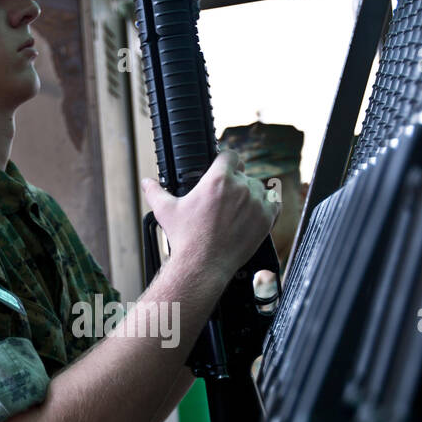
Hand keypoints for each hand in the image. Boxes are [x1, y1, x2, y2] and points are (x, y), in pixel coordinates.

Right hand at [142, 152, 280, 286]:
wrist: (203, 265)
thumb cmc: (185, 238)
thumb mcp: (165, 211)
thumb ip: (156, 192)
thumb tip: (146, 183)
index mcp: (218, 179)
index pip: (231, 155)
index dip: (227, 161)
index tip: (225, 169)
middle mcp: (240, 187)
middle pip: (244, 174)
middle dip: (236, 183)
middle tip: (226, 199)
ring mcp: (256, 203)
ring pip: (259, 188)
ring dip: (252, 195)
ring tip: (239, 209)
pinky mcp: (266, 219)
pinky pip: (274, 203)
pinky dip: (268, 206)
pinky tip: (257, 211)